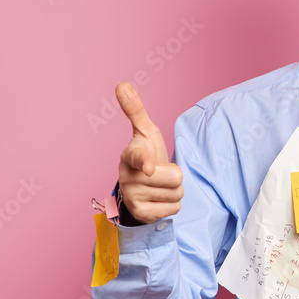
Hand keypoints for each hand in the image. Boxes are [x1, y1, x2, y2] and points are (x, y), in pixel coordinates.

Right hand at [116, 82, 182, 223]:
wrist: (142, 187)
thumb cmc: (147, 154)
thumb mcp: (146, 132)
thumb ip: (136, 110)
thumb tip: (122, 84)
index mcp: (130, 155)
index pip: (138, 158)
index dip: (145, 162)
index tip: (149, 167)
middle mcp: (127, 177)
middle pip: (175, 178)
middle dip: (176, 176)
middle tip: (162, 174)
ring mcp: (133, 197)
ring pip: (176, 194)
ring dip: (174, 191)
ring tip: (160, 186)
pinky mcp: (141, 214)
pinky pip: (174, 209)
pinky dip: (171, 205)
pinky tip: (158, 200)